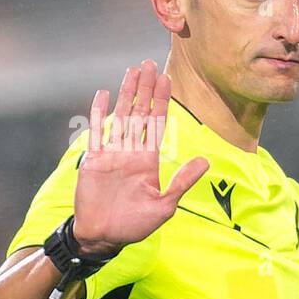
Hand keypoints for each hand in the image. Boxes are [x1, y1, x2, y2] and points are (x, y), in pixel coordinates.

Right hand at [72, 60, 208, 257]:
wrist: (105, 235)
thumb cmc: (136, 224)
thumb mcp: (165, 204)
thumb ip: (182, 181)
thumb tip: (205, 161)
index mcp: (149, 160)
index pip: (157, 124)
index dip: (161, 101)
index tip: (166, 79)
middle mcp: (131, 152)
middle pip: (140, 113)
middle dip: (145, 89)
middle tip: (150, 63)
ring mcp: (112, 153)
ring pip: (121, 116)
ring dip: (127, 93)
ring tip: (132, 71)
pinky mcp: (94, 159)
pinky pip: (97, 131)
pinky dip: (99, 113)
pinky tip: (103, 94)